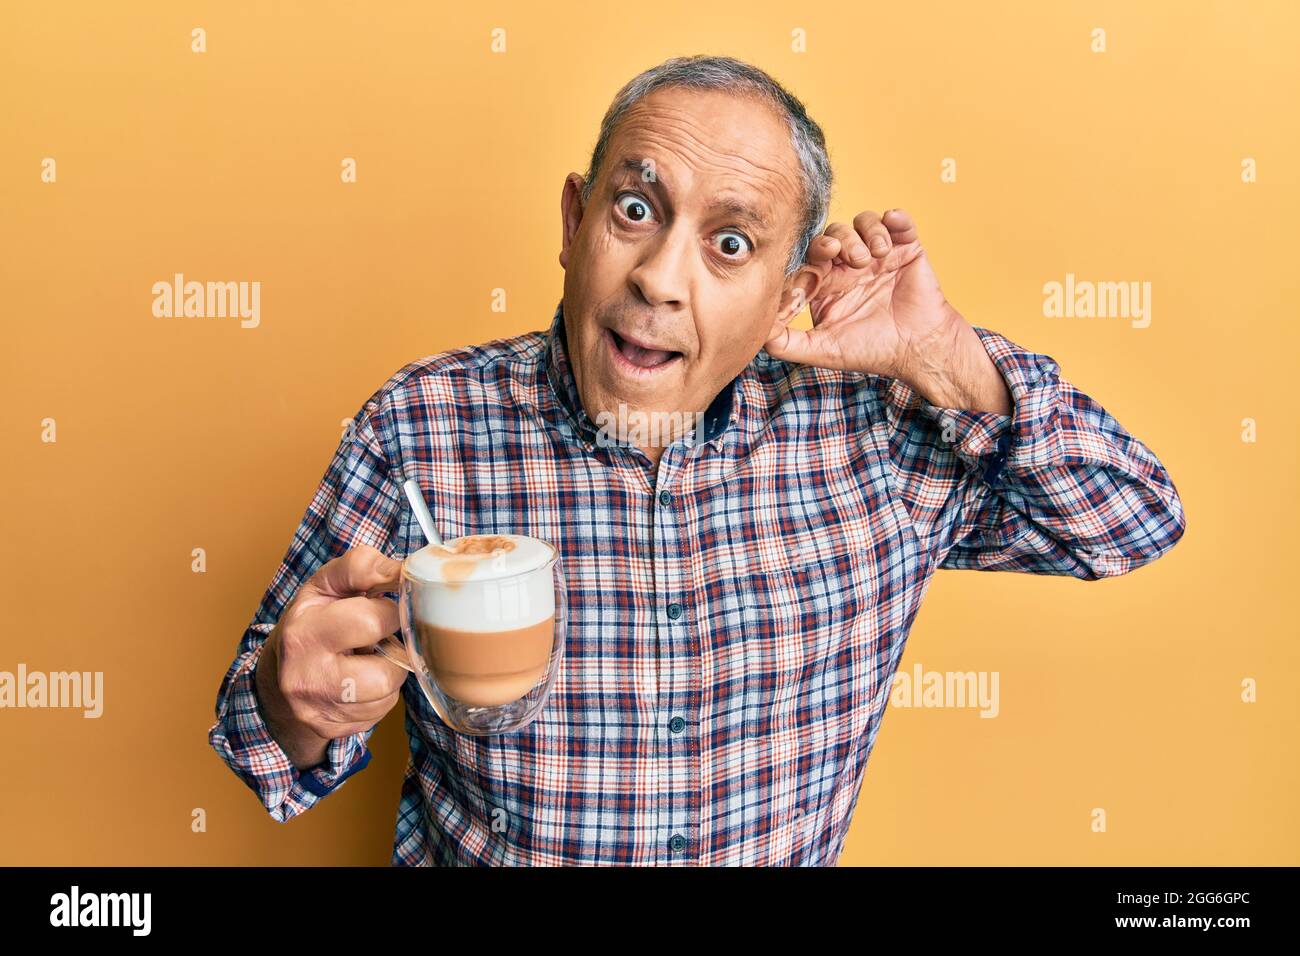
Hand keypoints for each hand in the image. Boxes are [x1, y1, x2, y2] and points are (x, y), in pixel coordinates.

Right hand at [254, 544, 408, 769]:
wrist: (275, 682)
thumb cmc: (311, 623)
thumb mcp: (324, 586)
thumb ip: (361, 567)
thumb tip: (402, 571)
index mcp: (303, 633)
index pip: (369, 621)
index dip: (390, 610)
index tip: (387, 606)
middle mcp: (306, 676)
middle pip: (384, 672)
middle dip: (394, 649)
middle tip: (382, 636)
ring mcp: (319, 709)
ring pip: (388, 694)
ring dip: (390, 673)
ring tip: (370, 659)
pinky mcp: (333, 730)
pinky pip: (381, 712)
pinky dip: (381, 695)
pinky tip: (362, 682)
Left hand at [766, 208, 1010, 413]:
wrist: (918, 350)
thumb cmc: (872, 351)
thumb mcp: (823, 350)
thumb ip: (786, 342)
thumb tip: (755, 331)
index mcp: (827, 283)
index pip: (807, 258)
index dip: (807, 260)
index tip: (814, 277)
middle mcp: (849, 265)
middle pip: (831, 235)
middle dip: (834, 241)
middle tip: (844, 256)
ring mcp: (878, 253)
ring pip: (860, 222)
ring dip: (863, 234)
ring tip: (873, 258)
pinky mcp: (906, 246)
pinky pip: (897, 220)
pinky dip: (894, 220)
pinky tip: (891, 235)